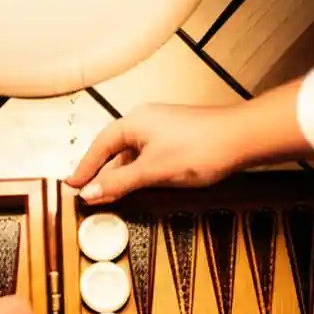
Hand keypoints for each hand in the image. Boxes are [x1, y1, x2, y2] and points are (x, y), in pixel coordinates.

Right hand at [67, 103, 249, 204]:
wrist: (241, 138)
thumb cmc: (198, 148)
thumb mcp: (152, 171)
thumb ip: (119, 183)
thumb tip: (89, 192)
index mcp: (133, 123)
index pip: (99, 146)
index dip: (84, 168)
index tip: (72, 185)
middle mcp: (145, 121)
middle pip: (114, 148)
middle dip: (100, 171)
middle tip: (87, 191)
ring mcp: (163, 128)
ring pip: (132, 153)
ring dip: (120, 173)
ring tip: (110, 193)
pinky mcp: (178, 137)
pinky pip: (148, 154)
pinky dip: (139, 170)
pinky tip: (141, 184)